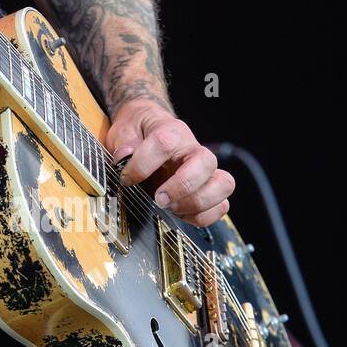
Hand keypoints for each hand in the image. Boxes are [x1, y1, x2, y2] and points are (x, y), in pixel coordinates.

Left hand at [106, 99, 233, 226]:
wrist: (148, 131)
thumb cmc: (138, 133)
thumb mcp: (124, 131)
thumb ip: (123, 143)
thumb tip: (124, 157)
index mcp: (171, 131)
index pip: (165, 143)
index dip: (143, 164)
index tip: (127, 178)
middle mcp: (193, 149)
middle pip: (206, 162)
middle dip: (182, 186)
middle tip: (159, 198)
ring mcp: (204, 171)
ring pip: (223, 184)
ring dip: (197, 202)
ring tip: (173, 209)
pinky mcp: (207, 189)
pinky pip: (221, 206)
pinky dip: (204, 216)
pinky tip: (181, 215)